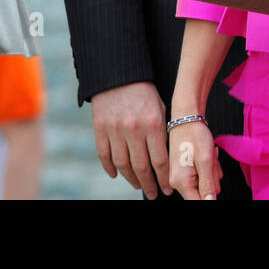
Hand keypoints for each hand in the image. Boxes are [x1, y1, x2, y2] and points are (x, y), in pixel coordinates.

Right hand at [89, 81, 170, 197]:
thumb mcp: (161, 107)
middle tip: (154, 194)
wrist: (119, 74)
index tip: (168, 189)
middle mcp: (134, 129)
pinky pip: (104, 155)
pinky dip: (110, 168)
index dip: (164, 178)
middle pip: (142, 167)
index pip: (160, 160)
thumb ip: (162, 131)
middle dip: (149, 185)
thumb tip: (166, 158)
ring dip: (131, 179)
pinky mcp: (100, 128)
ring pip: (123, 165)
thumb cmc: (144, 92)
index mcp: (153, 124)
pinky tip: (117, 175)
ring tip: (139, 186)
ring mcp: (115, 130)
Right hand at [169, 120, 220, 200]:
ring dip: (211, 171)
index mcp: (181, 182)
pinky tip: (207, 155)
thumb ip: (208, 185)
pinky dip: (207, 166)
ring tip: (208, 155)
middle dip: (212, 178)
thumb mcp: (206, 161)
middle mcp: (177, 181)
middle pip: (203, 192)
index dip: (210, 195)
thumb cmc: (194, 134)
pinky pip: (200, 175)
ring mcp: (180, 175)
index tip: (214, 183)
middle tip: (211, 162)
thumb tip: (210, 201)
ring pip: (204, 182)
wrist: (187, 118)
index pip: (199, 202)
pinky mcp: (183, 169)